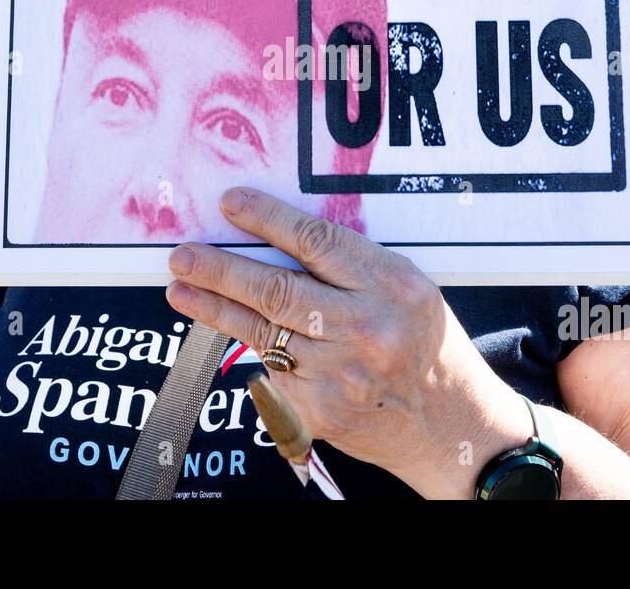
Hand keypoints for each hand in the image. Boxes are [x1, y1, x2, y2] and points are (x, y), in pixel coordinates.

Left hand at [164, 187, 531, 498]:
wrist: (449, 425)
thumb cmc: (425, 344)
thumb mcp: (407, 289)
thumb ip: (352, 266)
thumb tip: (279, 237)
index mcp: (392, 286)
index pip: (317, 242)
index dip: (268, 219)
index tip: (231, 204)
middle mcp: (366, 329)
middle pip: (277, 290)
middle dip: (221, 270)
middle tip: (183, 255)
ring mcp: (339, 375)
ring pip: (262, 332)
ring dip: (215, 308)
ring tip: (181, 288)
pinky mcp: (319, 410)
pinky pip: (273, 371)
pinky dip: (255, 350)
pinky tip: (234, 334)